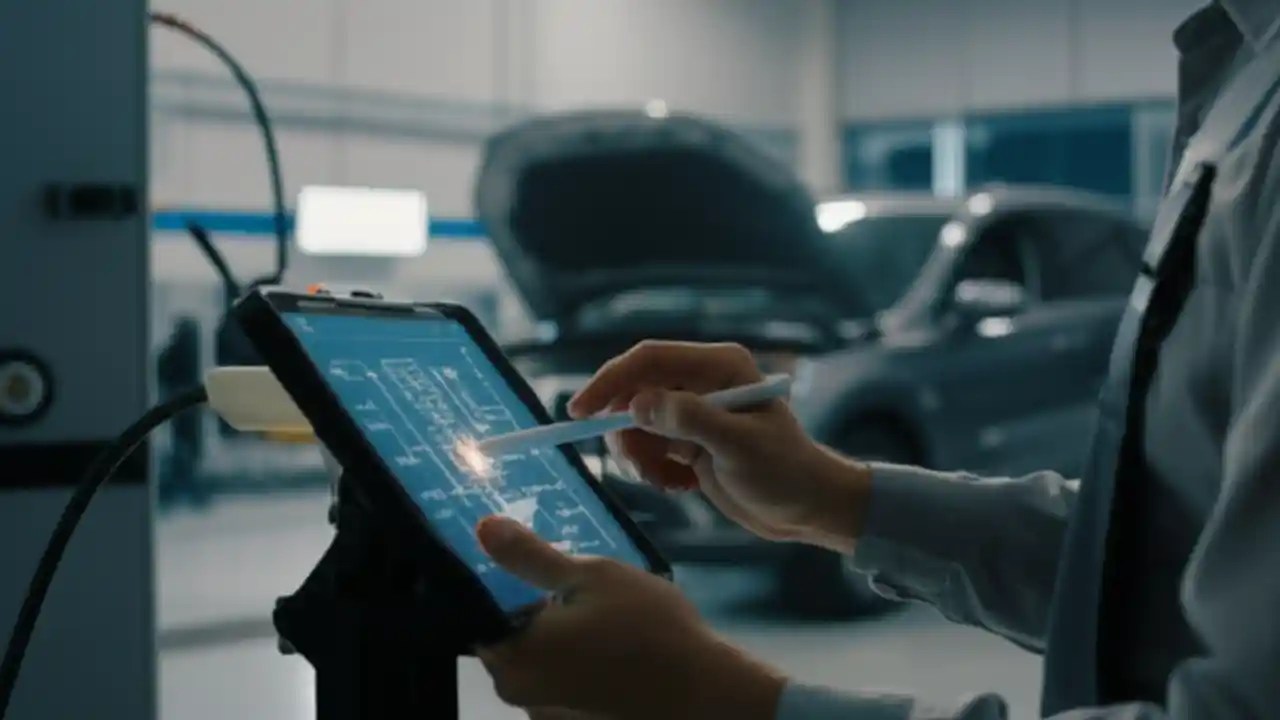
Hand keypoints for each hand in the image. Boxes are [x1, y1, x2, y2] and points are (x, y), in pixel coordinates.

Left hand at [475, 517, 784, 719]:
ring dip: (557, 628)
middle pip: (509, 635)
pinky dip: (575, 652)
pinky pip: (560, 674)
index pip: (479, 612)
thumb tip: (483, 528)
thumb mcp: (591, 576)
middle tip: (572, 578)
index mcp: (511, 659)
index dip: (498, 581)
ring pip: (539, 655)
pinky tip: (608, 634)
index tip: (527, 561)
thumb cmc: (647, 630)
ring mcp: (546, 710)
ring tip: (595, 602)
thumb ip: (531, 556)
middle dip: (533, 604)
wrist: (706, 693)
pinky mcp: (574, 716)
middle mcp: (518, 692)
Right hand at [569, 341, 870, 552]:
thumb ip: (689, 421)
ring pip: (636, 423)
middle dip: (625, 430)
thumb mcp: (738, 446)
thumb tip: (638, 404)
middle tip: (634, 465)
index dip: (610, 381)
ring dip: (639, 456)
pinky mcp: (689, 440)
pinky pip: (648, 447)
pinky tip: (681, 486)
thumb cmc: (784, 472)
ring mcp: (695, 411)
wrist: (808, 509)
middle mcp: (704, 382)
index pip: (649, 359)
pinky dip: (652, 469)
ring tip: (667, 481)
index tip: (580, 412)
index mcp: (720, 366)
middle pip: (635, 391)